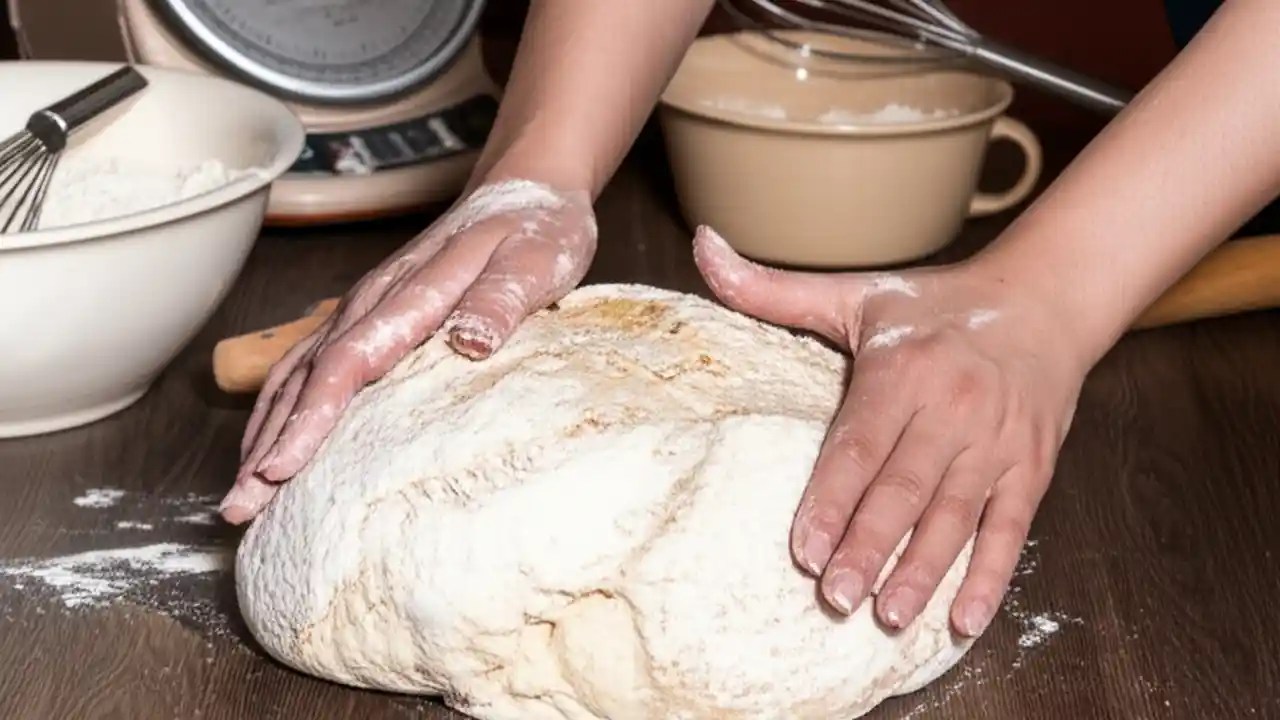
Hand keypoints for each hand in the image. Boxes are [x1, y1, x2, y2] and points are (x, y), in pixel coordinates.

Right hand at [220, 179, 596, 523]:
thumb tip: (469, 342)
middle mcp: (376, 300)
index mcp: (413, 292)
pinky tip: (271, 443)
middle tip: (237, 508)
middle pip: (307, 377)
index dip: (311, 419)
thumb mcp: (537, 261)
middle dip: (267, 444)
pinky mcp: (371, 314)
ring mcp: (368, 306)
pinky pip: (311, 364)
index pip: (350, 363)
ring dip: (264, 432)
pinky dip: (282, 408)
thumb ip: (501, 299)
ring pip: (298, 372)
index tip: (280, 470)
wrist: (526, 188)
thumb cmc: (536, 228)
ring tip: (240, 493)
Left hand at [693, 226, 1087, 636]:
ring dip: (923, 572)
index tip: (803, 549)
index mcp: (902, 369)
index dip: (832, 498)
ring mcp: (996, 442)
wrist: (1044, 301)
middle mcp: (951, 407)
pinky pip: (1010, 529)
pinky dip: (990, 577)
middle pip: (904, 488)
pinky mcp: (1031, 467)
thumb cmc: (935, 305)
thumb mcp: (855, 293)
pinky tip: (962, 621)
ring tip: (890, 617)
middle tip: (835, 597)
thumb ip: (773, 288)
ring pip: (954, 516)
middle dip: (868, 546)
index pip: (860, 443)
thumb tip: (702, 246)